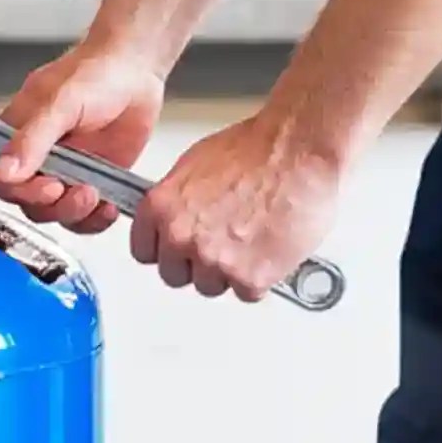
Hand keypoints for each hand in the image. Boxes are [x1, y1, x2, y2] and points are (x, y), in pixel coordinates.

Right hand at [0, 43, 164, 233]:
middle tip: (81, 191)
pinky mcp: (91, 181)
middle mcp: (37, 158)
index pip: (3, 181)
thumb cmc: (96, 73)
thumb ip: (33, 139)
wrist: (136, 71)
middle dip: (55, 206)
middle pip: (29, 204)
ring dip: (76, 213)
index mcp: (17, 136)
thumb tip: (6, 172)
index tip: (50, 185)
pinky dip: (96, 218)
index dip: (23, 192)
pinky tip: (108, 206)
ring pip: (56, 214)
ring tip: (96, 194)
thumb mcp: (61, 102)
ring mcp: (65, 172)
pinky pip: (84, 216)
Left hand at [131, 111, 341, 301]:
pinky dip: (261, 277)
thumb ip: (179, 200)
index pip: (143, 250)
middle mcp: (181, 237)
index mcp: (160, 208)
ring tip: (251, 241)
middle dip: (196, 264)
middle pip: (174, 274)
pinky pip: (247, 293)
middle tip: (223, 244)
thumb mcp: (196, 164)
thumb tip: (179, 216)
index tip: (176, 250)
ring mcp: (213, 260)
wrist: (298, 152)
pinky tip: (269, 250)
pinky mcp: (248, 278)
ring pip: (211, 286)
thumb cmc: (257, 149)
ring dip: (229, 272)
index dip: (165, 250)